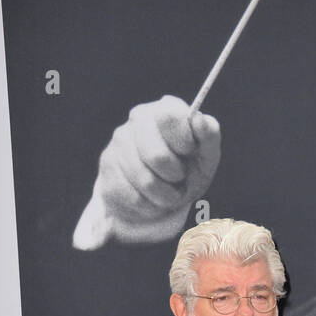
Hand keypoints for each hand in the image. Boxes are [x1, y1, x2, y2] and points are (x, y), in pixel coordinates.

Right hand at [78, 96, 220, 246]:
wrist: (161, 195)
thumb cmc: (188, 169)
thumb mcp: (206, 155)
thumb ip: (208, 135)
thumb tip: (198, 121)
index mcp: (164, 109)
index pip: (170, 117)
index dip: (184, 143)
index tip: (189, 152)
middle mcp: (137, 119)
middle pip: (158, 157)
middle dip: (175, 176)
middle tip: (179, 178)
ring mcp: (118, 143)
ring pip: (145, 182)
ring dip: (164, 196)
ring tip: (167, 192)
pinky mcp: (107, 169)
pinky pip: (133, 197)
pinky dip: (149, 206)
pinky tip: (151, 199)